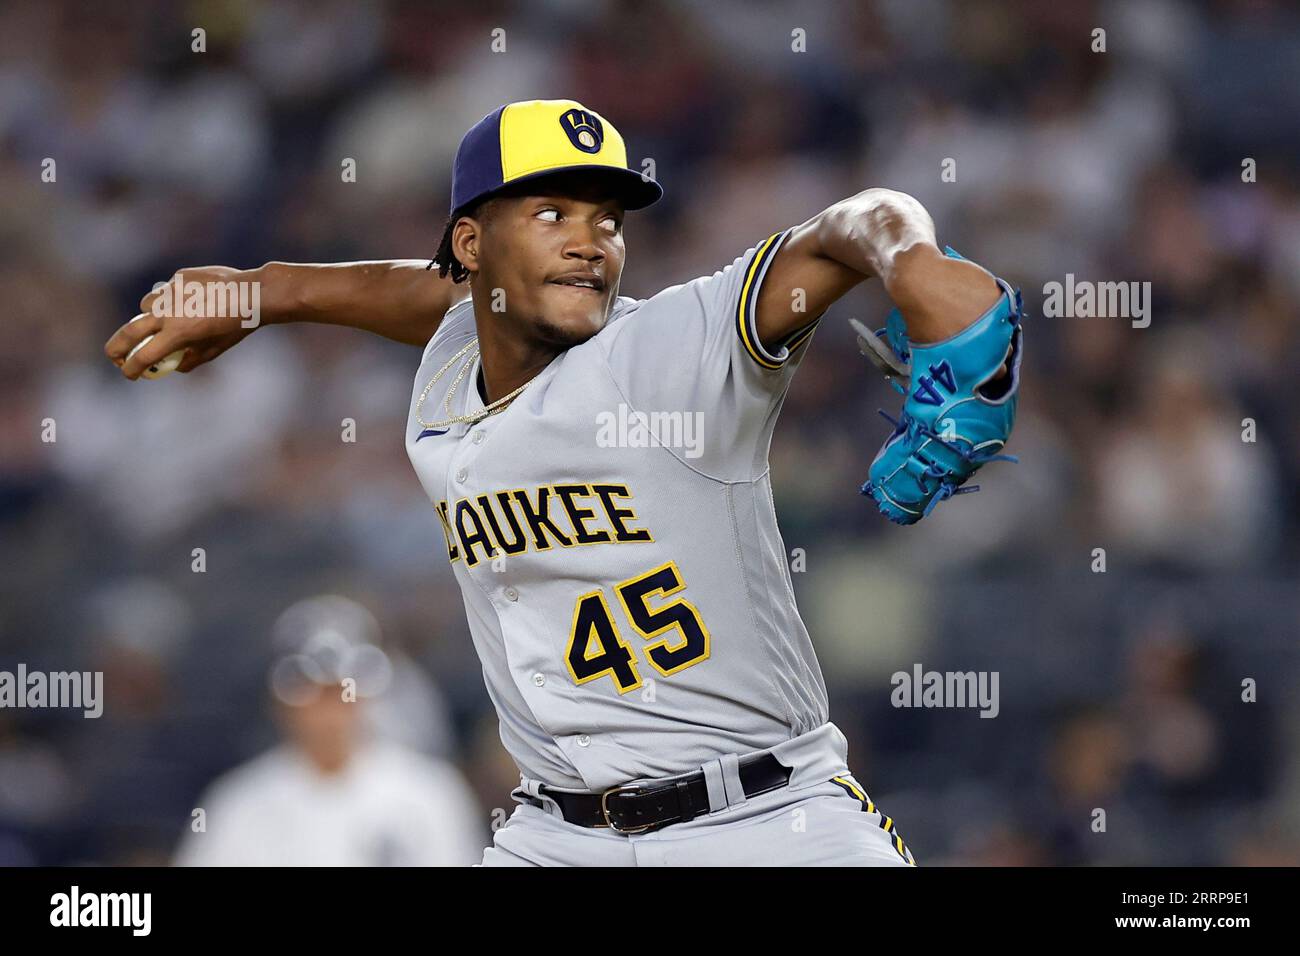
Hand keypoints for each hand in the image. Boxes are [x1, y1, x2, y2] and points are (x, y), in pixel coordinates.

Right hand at [104, 265, 264, 378]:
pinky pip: (165, 290)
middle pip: (128, 331)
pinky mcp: (178, 277)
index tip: (129, 375)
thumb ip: (191, 359)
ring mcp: (171, 291)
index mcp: (178, 333)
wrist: (254, 293)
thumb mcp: (215, 349)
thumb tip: (174, 366)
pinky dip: (170, 300)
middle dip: (116, 348)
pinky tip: (191, 301)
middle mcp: (168, 311)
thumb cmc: (237, 325)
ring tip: (164, 322)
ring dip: (147, 317)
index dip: (132, 370)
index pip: (143, 356)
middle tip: (115, 357)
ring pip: (145, 306)